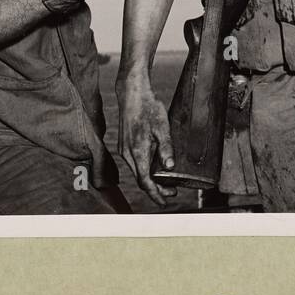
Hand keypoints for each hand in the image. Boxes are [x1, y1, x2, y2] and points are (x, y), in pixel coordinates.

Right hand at [117, 79, 176, 205]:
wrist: (132, 94)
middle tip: (171, 192)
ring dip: (149, 180)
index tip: (166, 200)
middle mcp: (127, 153)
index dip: (156, 194)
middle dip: (155, 190)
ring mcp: (123, 149)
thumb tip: (170, 167)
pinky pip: (134, 163)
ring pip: (137, 172)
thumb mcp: (162, 127)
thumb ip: (166, 148)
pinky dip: (144, 170)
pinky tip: (153, 168)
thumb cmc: (148, 107)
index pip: (145, 181)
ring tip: (165, 183)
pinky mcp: (123, 145)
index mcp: (137, 151)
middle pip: (140, 180)